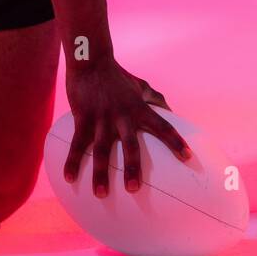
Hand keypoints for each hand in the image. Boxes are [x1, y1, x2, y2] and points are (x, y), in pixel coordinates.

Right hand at [64, 58, 191, 197]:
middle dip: (132, 168)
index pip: (162, 126)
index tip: (187, 157)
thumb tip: (172, 112)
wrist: (91, 61)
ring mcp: (101, 117)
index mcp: (139, 109)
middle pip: (130, 145)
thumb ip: (156, 99)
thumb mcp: (140, 86)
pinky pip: (77, 143)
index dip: (175, 141)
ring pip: (101, 149)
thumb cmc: (117, 76)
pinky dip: (72, 161)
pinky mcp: (82, 117)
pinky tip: (69, 178)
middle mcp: (122, 115)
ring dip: (100, 172)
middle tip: (134, 190)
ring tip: (101, 194)